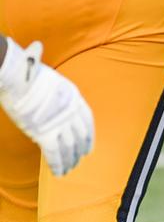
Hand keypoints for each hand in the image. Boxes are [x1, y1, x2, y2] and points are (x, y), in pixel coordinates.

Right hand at [0, 41, 93, 176]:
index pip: (87, 120)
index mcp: (74, 97)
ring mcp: (59, 122)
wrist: (16, 75)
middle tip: (78, 160)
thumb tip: (37, 49)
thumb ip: (50, 82)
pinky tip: (58, 172)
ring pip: (69, 148)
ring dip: (69, 161)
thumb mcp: (46, 72)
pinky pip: (54, 154)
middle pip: (80, 136)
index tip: (88, 146)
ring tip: (68, 170)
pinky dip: (57, 164)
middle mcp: (71, 111)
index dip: (88, 135)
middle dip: (79, 150)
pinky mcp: (45, 133)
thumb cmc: (26, 71)